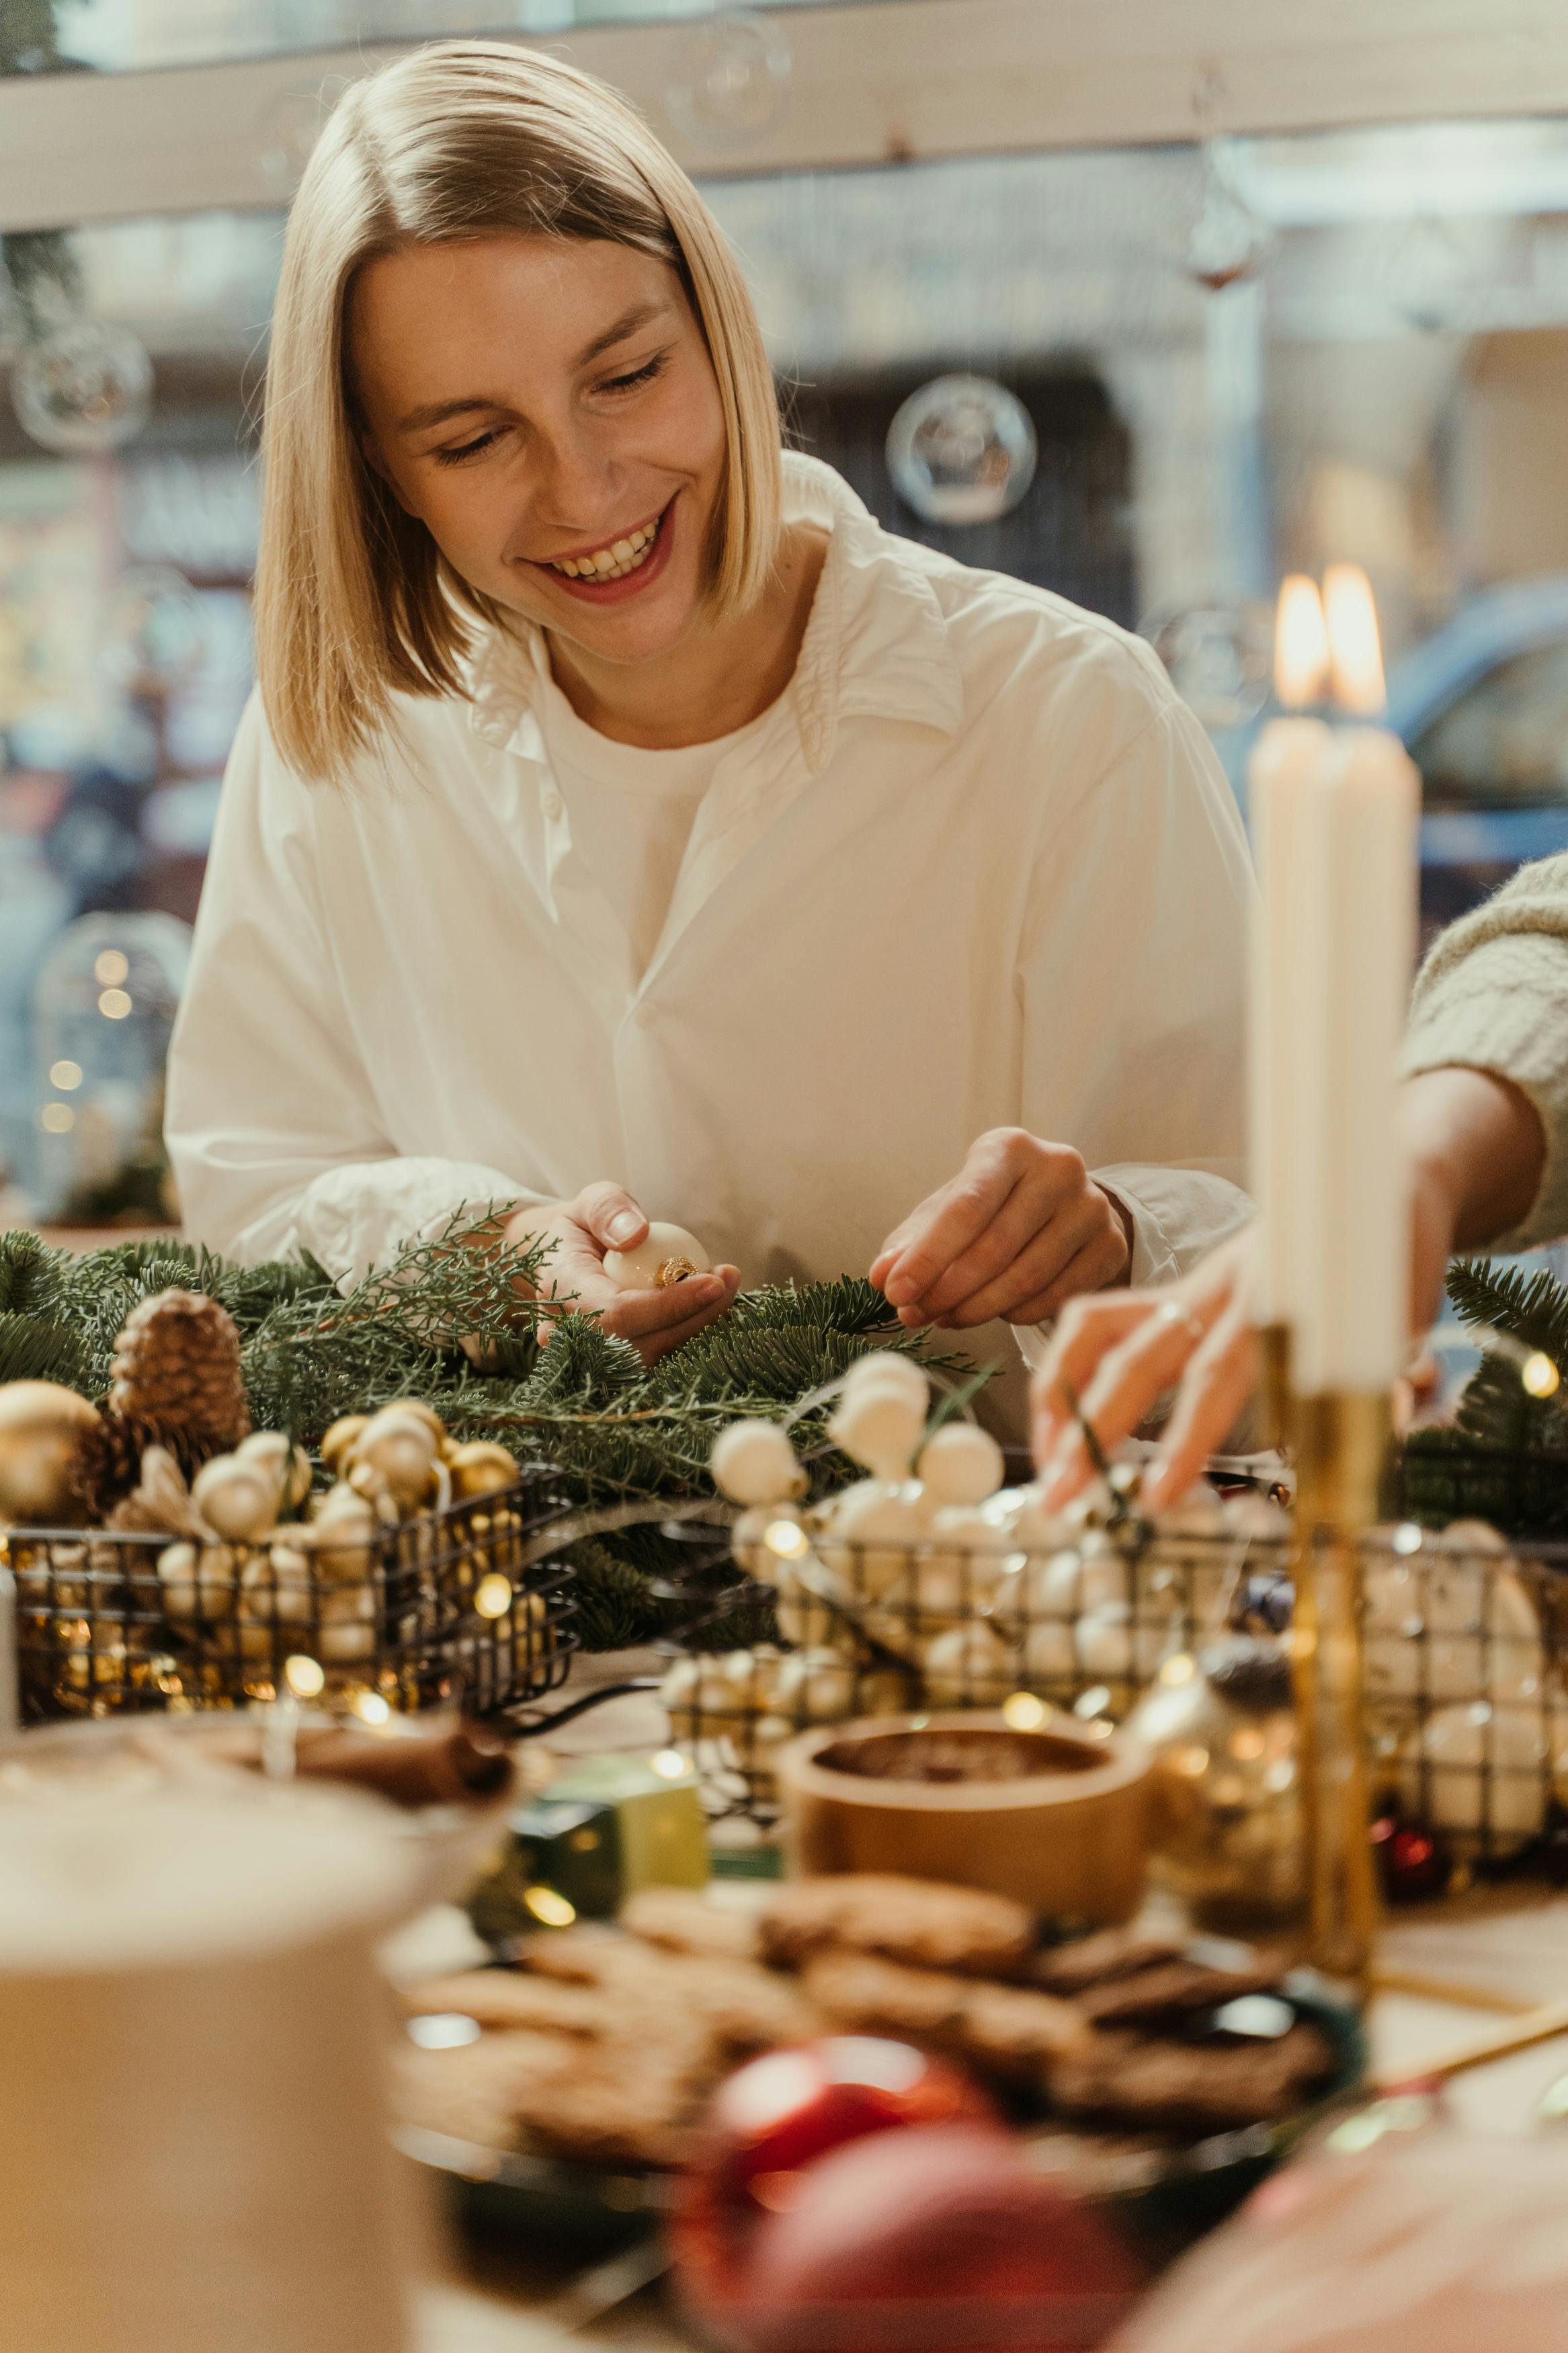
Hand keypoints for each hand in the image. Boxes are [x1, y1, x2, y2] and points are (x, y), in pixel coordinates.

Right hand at [505, 1184, 740, 1365]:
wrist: (554, 1263)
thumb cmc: (577, 1228)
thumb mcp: (587, 1201)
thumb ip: (607, 1209)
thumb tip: (637, 1234)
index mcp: (562, 1291)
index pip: (618, 1314)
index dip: (669, 1306)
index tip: (713, 1282)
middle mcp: (571, 1335)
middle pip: (641, 1347)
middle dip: (694, 1319)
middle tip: (728, 1282)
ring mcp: (590, 1357)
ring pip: (652, 1360)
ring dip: (697, 1329)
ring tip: (725, 1289)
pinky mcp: (612, 1365)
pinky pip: (654, 1360)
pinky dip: (687, 1337)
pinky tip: (711, 1306)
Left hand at [868, 1128, 1131, 1330]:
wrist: (1063, 1207)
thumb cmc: (992, 1208)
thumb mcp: (946, 1213)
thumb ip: (910, 1243)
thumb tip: (881, 1276)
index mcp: (1009, 1148)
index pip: (966, 1207)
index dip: (927, 1256)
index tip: (895, 1293)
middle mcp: (1057, 1167)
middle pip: (995, 1246)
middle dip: (947, 1289)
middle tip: (917, 1314)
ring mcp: (1091, 1206)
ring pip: (1026, 1276)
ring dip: (978, 1308)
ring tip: (948, 1317)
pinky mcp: (1111, 1245)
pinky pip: (1057, 1295)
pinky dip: (1017, 1314)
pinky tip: (995, 1313)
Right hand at [1030, 1066, 1549, 1508]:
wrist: (1373, 1177)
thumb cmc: (1388, 1267)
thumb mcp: (1395, 1332)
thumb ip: (1375, 1389)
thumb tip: (1361, 1450)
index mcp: (1281, 1301)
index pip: (1218, 1375)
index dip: (1182, 1438)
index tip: (1153, 1496)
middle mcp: (1224, 1288)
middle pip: (1140, 1358)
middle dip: (1091, 1431)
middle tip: (1062, 1495)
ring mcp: (1193, 1282)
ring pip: (1100, 1327)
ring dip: (1061, 1393)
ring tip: (1045, 1453)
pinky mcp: (1177, 1286)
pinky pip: (1104, 1316)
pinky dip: (1069, 1362)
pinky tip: (1059, 1412)